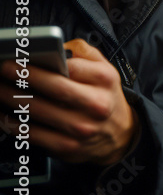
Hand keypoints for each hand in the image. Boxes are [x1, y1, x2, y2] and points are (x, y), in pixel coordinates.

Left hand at [0, 39, 137, 164]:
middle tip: (4, 69)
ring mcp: (82, 128)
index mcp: (105, 80)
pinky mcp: (67, 146)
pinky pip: (33, 134)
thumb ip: (84, 52)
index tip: (22, 58)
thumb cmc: (105, 97)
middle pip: (55, 88)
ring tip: (0, 89)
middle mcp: (96, 104)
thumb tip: (57, 47)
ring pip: (39, 112)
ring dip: (13, 99)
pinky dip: (14, 124)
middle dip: (25, 78)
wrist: (119, 134)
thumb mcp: (106, 69)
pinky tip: (5, 114)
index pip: (72, 67)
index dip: (45, 62)